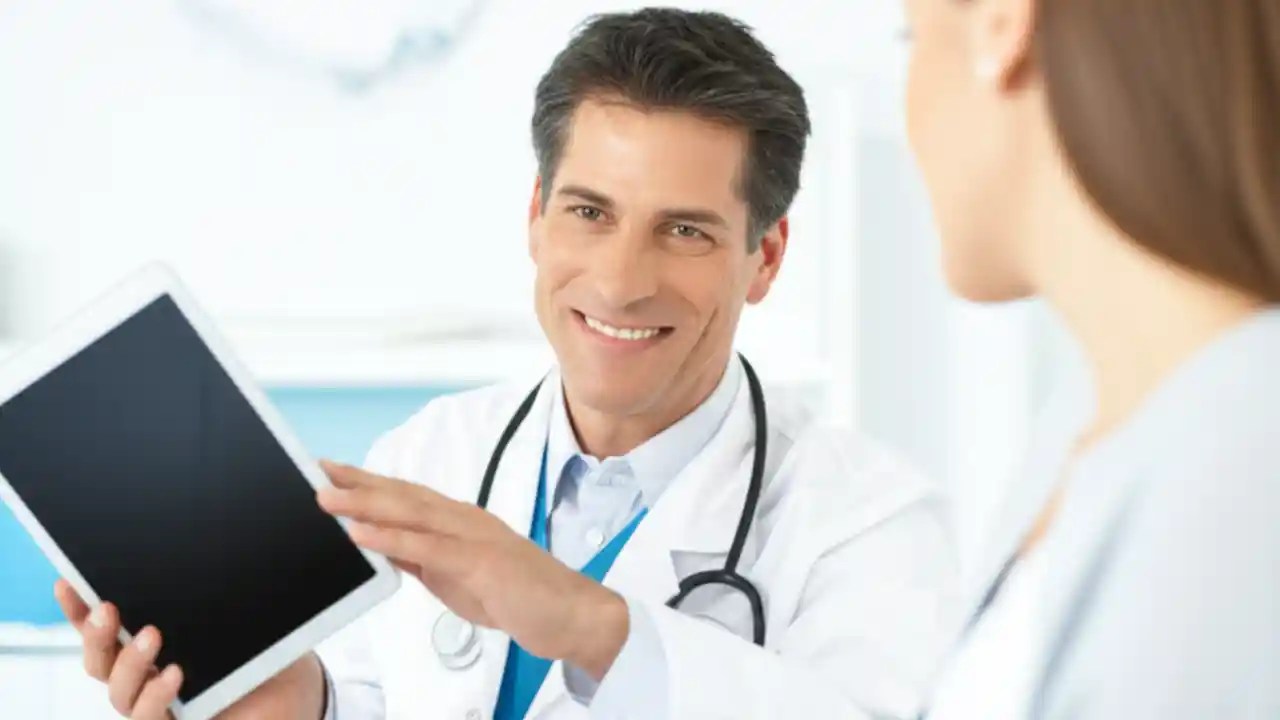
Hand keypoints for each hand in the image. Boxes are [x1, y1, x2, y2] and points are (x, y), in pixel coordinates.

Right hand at [54, 581, 325, 719]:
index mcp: (149, 643)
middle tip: (109, 610)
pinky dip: (156, 697)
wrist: (295, 690)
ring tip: (153, 637)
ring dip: (130, 664)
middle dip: (96, 634)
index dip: (77, 608)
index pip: (101, 627)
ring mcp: (159, 704)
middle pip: (99, 660)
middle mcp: (145, 676)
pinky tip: (173, 675)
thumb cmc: (263, 648)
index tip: (65, 582)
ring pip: (120, 693)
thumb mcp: (237, 608)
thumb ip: (216, 583)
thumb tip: (206, 530)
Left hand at [317, 461, 628, 678]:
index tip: (329, 471)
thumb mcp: (458, 578)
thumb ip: (424, 559)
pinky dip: (392, 537)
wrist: (571, 614)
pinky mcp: (481, 561)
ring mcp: (474, 537)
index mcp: (460, 522)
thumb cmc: (519, 597)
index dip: (366, 482)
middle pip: (402, 495)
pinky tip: (361, 533)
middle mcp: (465, 520)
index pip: (405, 496)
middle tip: (315, 472)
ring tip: (325, 498)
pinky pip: (428, 547)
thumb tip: (385, 548)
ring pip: (411, 512)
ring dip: (365, 503)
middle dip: (356, 483)